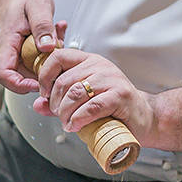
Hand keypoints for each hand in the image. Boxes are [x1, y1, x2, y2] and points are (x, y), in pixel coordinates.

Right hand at [0, 0, 66, 93]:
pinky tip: (59, 30)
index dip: (20, 84)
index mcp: (6, 43)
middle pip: (22, 75)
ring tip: (59, 34)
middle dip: (44, 69)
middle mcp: (9, 51)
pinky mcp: (26, 49)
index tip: (39, 82)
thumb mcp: (38, 5)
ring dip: (51, 56)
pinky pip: (40, 56)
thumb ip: (43, 27)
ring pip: (35, 66)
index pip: (4, 74)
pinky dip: (52, 47)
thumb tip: (47, 49)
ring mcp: (17, 51)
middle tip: (60, 52)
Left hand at [32, 48, 155, 139]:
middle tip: (58, 115)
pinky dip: (79, 118)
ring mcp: (112, 79)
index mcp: (90, 61)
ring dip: (65, 113)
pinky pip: (92, 106)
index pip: (59, 55)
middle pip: (64, 80)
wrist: (144, 117)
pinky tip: (76, 126)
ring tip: (67, 123)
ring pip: (75, 93)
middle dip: (55, 102)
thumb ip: (60, 101)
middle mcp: (100, 66)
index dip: (45, 74)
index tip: (44, 93)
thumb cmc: (113, 108)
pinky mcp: (120, 95)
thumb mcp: (83, 101)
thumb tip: (37, 105)